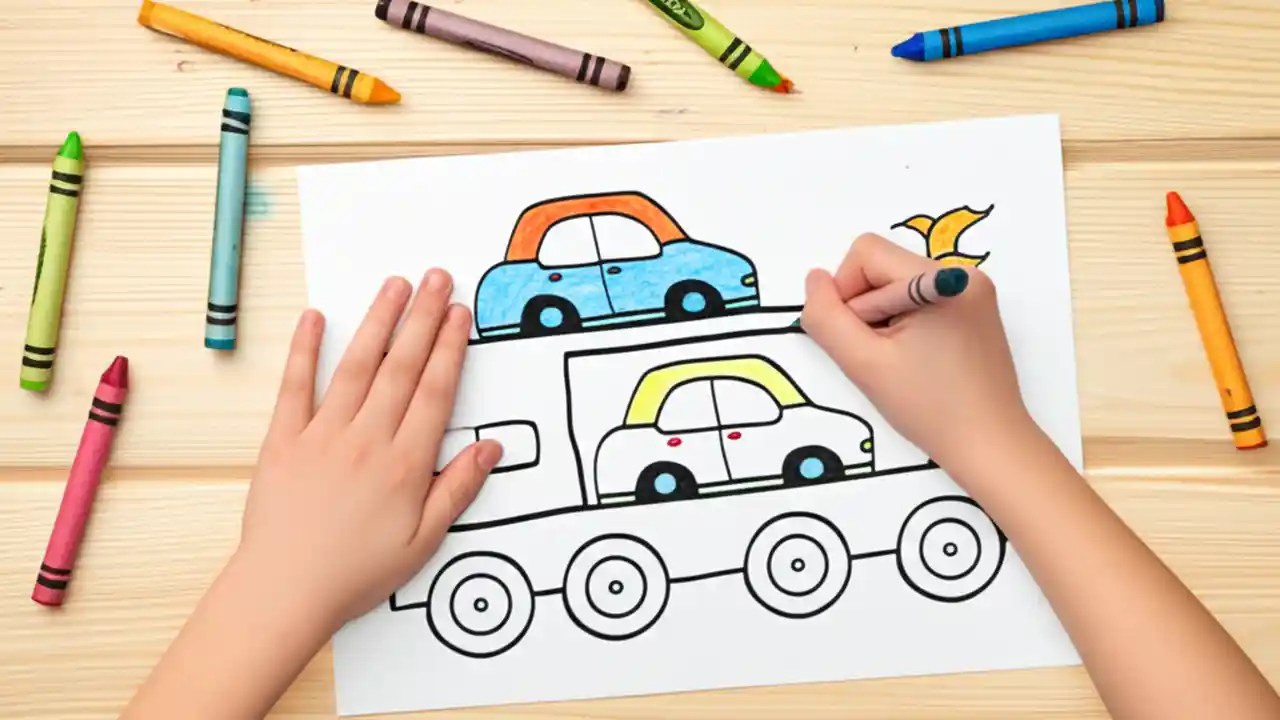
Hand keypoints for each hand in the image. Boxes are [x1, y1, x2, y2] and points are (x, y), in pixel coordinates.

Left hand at [238, 270, 501, 629]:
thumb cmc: (355, 572)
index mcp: (404, 464)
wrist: (284, 591)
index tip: (458, 315)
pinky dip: (305, 350)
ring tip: (394, 286)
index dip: (449, 348)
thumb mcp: (423, 541)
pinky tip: (315, 319)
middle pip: (402, 367)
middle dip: (422, 318)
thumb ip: (457, 490)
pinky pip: (296, 386)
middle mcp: (367, 439)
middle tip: (436, 279)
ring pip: (357, 367)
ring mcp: (323, 435)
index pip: (434, 392)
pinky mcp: (283, 440)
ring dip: (377, 322)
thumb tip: (489, 448)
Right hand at [801, 234, 1033, 475]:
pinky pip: (922, 297)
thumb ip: (826, 317)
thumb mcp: (863, 363)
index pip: (865, 253)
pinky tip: (917, 358)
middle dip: (867, 307)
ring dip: (885, 316)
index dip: (846, 293)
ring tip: (901, 359)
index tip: (860, 338)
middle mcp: (964, 273)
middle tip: (881, 354)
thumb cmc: (930, 408)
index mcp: (941, 278)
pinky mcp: (976, 311)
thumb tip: (815, 281)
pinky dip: (907, 322)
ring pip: (899, 283)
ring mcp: (974, 292)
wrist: (990, 445)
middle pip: (883, 266)